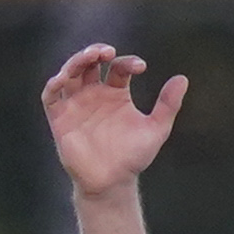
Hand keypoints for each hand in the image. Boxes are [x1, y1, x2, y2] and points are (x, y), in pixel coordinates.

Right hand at [42, 44, 188, 195]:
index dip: (127, 62)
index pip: (118, 67)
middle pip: (90, 63)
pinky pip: (51, 96)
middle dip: (96, 52)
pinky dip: (54, 84)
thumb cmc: (133, 156)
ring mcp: (76, 105)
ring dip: (76, 61)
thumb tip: (183, 78)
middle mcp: (94, 95)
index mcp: (116, 94)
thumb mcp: (156, 129)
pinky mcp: (60, 118)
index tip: (140, 67)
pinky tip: (63, 78)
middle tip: (107, 51)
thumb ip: (168, 105)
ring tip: (90, 56)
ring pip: (70, 73)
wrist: (112, 182)